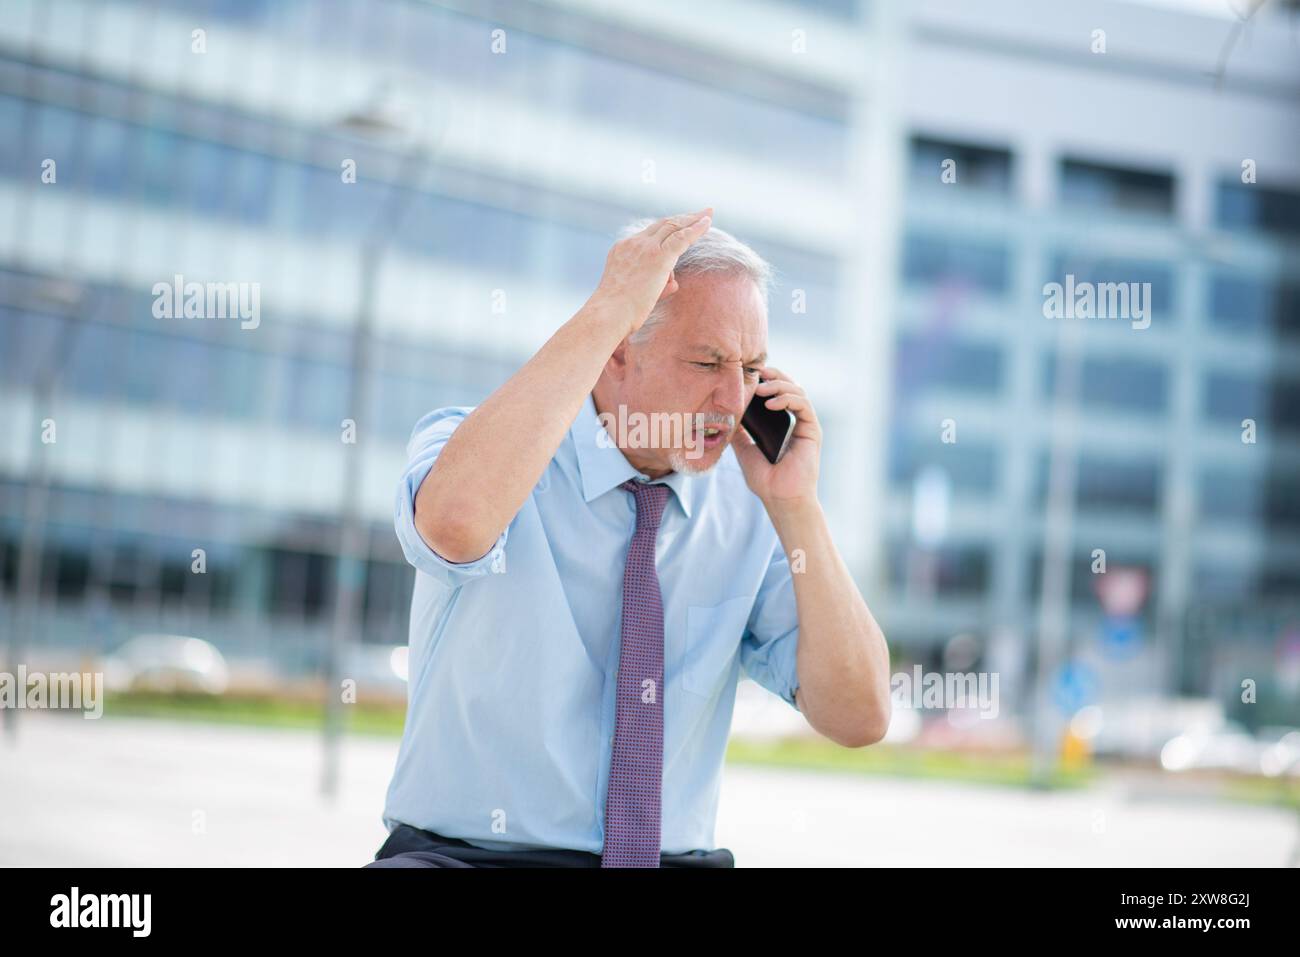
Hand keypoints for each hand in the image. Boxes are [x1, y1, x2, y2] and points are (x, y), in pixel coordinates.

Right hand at [591, 208, 712, 335]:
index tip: (679, 223)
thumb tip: (674, 283)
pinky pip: (682, 238)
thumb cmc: (618, 311)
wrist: (609, 313)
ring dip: (692, 219)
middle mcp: (633, 243)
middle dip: (683, 217)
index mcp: (622, 248)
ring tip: (708, 213)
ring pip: (673, 227)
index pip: (650, 234)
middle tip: (701, 211)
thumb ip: (656, 285)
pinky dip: (696, 229)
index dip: (667, 227)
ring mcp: (646, 248)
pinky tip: (707, 221)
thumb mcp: (633, 292)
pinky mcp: (659, 257)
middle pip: (663, 224)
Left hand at [728, 366, 821, 509]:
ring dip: (779, 385)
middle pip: (790, 387)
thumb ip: (739, 433)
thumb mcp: (744, 450)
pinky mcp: (812, 431)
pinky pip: (803, 406)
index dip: (767, 380)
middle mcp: (796, 422)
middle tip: (758, 371)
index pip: (778, 393)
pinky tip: (772, 403)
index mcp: (782, 425)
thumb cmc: (765, 480)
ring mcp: (805, 426)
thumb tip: (724, 416)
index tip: (751, 373)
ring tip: (762, 389)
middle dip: (775, 375)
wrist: (780, 499)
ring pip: (798, 392)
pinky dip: (788, 399)